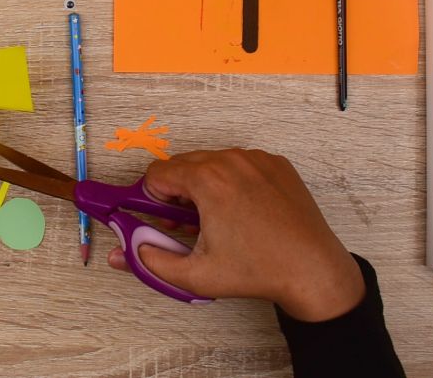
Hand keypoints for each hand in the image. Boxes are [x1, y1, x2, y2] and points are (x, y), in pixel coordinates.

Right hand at [108, 150, 364, 321]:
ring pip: (211, 162)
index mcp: (207, 179)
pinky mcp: (276, 164)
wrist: (313, 270)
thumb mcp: (195, 274)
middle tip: (189, 225)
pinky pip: (240, 164)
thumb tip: (120, 254)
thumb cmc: (257, 271)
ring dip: (204, 185)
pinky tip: (244, 213)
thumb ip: (149, 261)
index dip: (153, 199)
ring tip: (218, 220)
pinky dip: (232, 182)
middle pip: (183, 164)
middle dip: (177, 192)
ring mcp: (257, 159)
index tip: (165, 221)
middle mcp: (231, 160)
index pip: (157, 173)